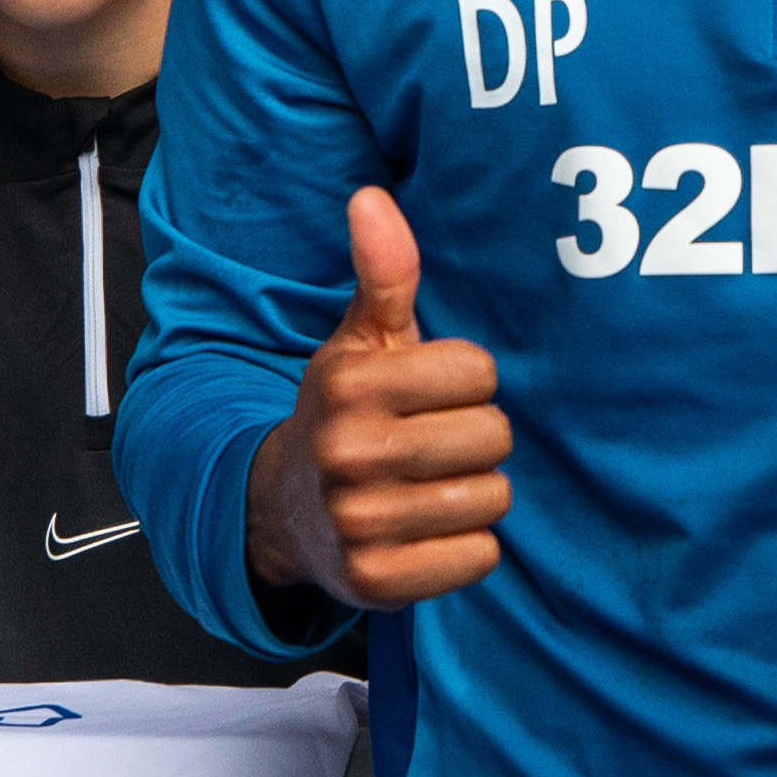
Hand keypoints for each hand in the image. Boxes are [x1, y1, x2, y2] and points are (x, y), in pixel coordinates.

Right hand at [246, 187, 512, 605]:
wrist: (283, 510)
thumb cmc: (346, 413)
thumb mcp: (359, 342)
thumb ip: (381, 273)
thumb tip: (371, 196)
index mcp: (351, 383)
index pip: (480, 374)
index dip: (467, 384)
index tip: (430, 396)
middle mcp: (350, 451)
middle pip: (492, 438)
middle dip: (476, 441)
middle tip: (433, 447)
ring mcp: (359, 521)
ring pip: (491, 499)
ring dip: (476, 496)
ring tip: (431, 488)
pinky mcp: (376, 580)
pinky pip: (477, 556)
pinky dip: (467, 548)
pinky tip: (429, 532)